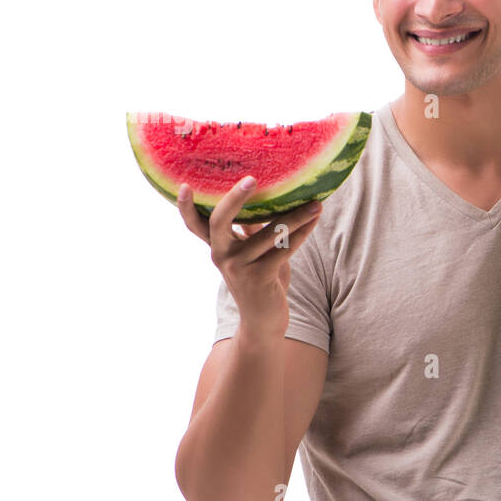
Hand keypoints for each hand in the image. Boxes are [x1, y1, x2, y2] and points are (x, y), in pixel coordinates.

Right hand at [177, 177, 321, 339]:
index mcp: (218, 246)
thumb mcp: (251, 252)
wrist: (263, 320)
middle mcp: (222, 255)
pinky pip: (284, 249)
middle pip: (219, 221)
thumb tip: (265, 196)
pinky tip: (314, 220)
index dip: (185, 206)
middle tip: (251, 179)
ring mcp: (239, 267)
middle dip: (234, 199)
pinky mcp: (259, 278)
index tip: (185, 185)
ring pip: (268, 234)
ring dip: (295, 217)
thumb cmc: (260, 279)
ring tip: (315, 204)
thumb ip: (252, 228)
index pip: (195, 224)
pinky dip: (302, 233)